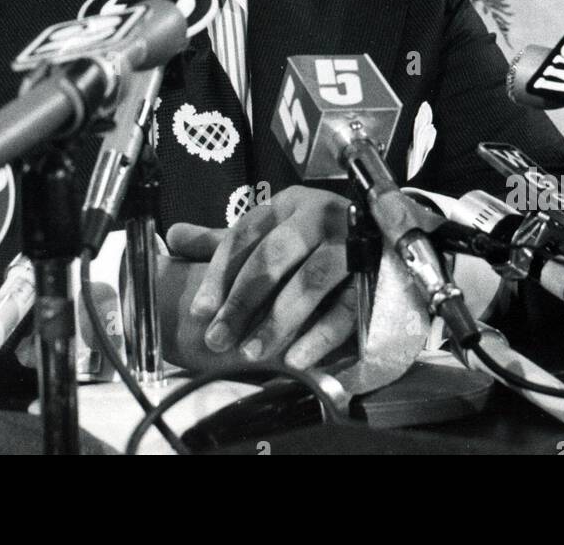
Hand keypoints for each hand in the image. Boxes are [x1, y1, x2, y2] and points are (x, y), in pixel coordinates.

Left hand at [165, 185, 357, 368]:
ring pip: (310, 281)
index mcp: (289, 205)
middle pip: (273, 256)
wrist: (391, 239)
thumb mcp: (273, 234)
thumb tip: (172, 237)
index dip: (218, 274)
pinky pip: (346, 307)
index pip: (245, 235)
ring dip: (277, 320)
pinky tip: (296, 358)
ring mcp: (351, 244)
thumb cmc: (317, 243)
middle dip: (241, 301)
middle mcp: (320, 217)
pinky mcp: (375, 276)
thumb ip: (225, 242)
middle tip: (216, 339)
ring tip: (251, 353)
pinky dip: (320, 335)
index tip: (199, 312)